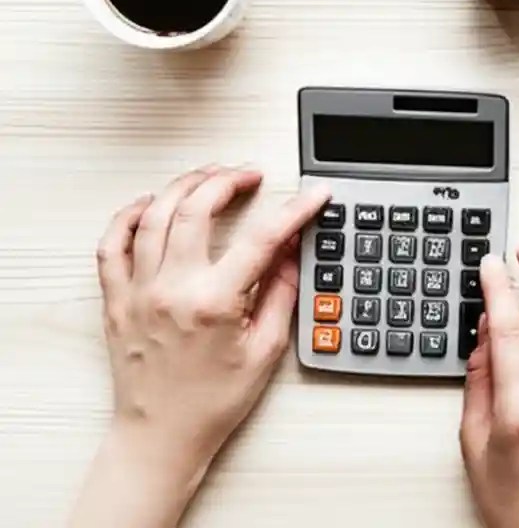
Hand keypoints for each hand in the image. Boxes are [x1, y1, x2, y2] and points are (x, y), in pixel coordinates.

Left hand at [70, 165, 329, 527]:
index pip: (262, 238)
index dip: (294, 209)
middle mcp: (172, 289)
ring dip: (184, 186)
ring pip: (154, 214)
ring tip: (209, 177)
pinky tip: (151, 204)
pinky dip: (129, 215)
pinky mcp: (117, 299)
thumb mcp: (265, 350)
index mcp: (214, 302)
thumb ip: (280, 292)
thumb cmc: (212, 402)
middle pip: (197, 208)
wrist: (162, 435)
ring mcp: (139, 291)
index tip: (313, 194)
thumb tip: (292, 250)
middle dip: (229, 180)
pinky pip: (112, 244)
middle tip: (251, 176)